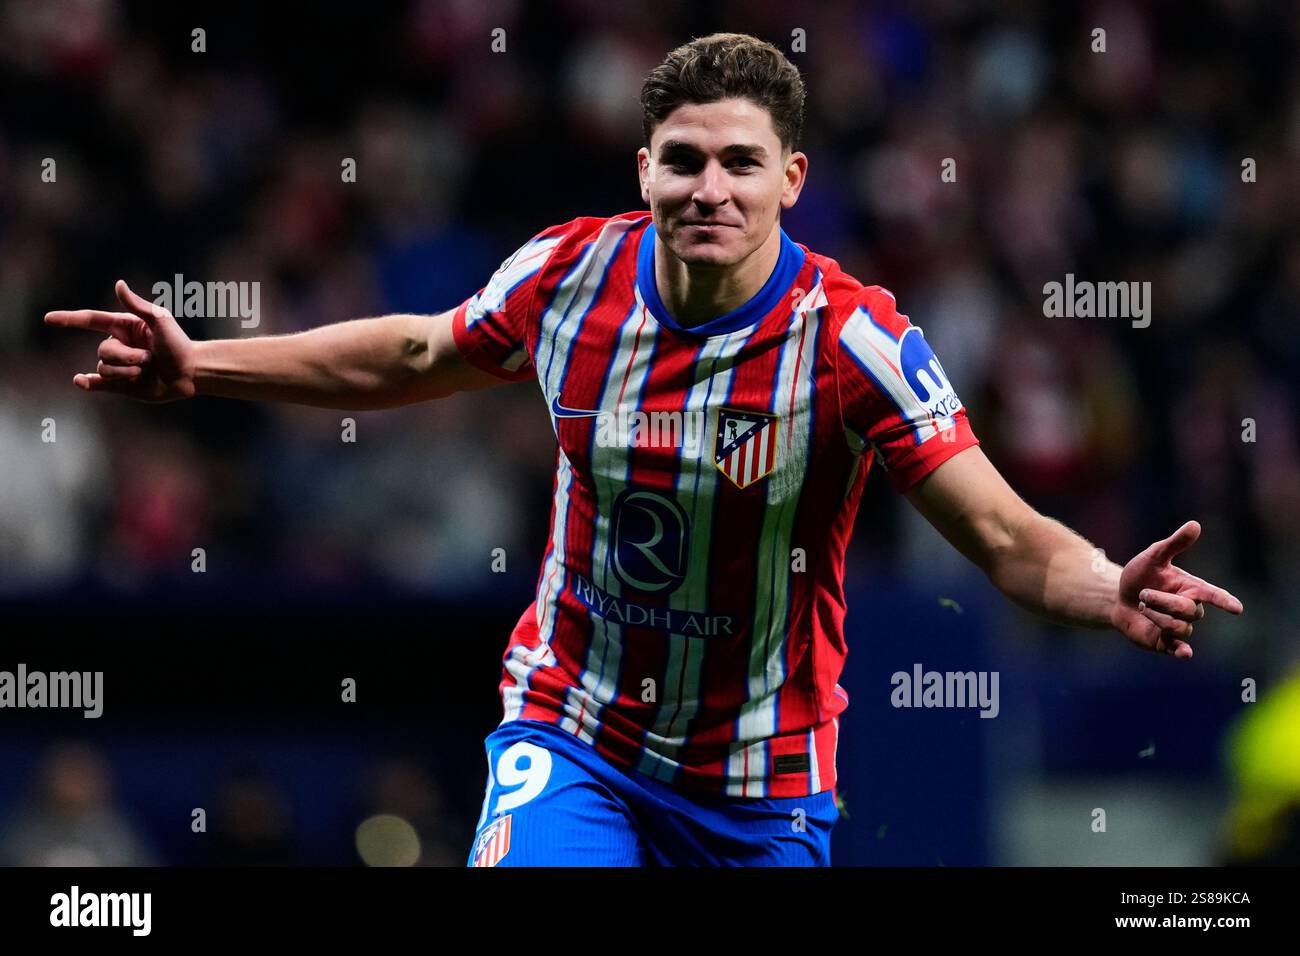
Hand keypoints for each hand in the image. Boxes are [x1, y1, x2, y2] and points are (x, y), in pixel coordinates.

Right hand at [45, 279, 196, 401]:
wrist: (191, 372)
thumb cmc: (179, 344)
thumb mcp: (160, 320)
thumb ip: (137, 305)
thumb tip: (118, 284)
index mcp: (124, 327)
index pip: (90, 320)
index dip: (69, 319)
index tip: (48, 318)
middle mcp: (119, 345)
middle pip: (103, 349)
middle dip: (125, 355)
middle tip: (149, 358)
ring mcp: (120, 366)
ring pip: (104, 367)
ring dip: (125, 370)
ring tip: (146, 369)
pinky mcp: (122, 385)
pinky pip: (98, 384)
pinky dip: (88, 383)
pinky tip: (80, 381)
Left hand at [1109, 520, 1243, 658]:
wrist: (1117, 597)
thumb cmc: (1140, 575)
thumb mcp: (1153, 556)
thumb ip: (1174, 544)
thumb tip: (1195, 525)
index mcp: (1192, 588)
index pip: (1213, 595)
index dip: (1224, 601)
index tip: (1236, 608)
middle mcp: (1190, 609)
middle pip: (1187, 611)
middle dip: (1162, 602)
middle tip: (1142, 594)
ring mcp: (1179, 627)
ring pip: (1178, 627)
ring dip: (1156, 615)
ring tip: (1141, 606)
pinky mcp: (1166, 642)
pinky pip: (1178, 649)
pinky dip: (1182, 652)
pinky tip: (1185, 654)